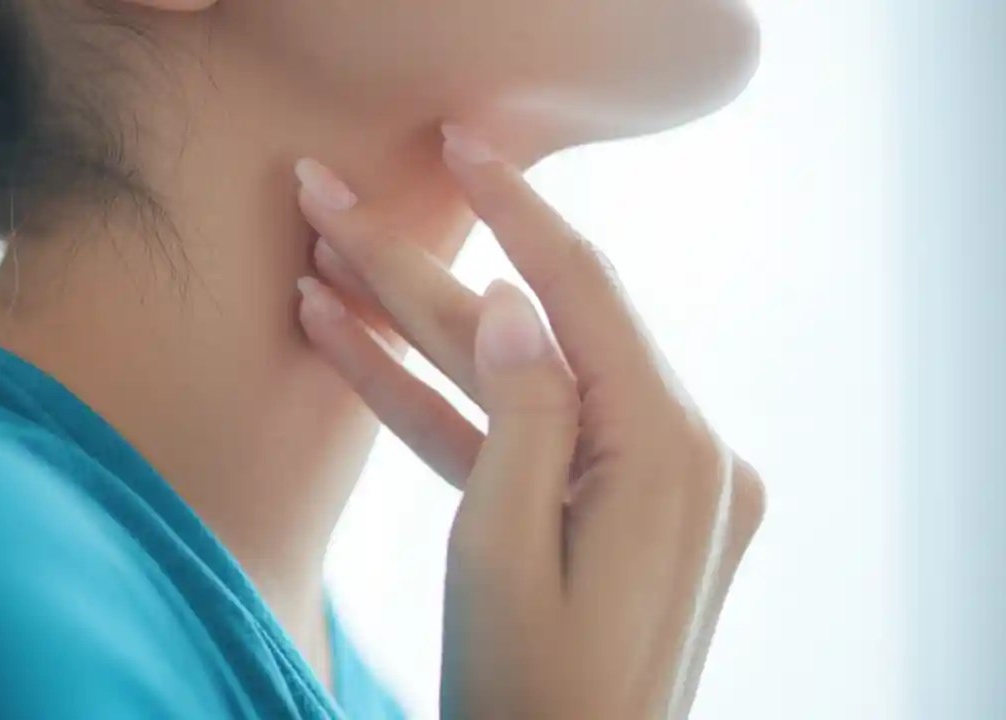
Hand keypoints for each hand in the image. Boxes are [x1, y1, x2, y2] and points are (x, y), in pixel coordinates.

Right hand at [293, 125, 765, 718]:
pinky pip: (525, 442)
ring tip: (323, 278)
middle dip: (426, 275)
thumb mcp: (502, 556)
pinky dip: (449, 406)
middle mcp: (682, 459)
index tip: (457, 143)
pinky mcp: (617, 513)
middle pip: (537, 332)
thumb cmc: (533, 706)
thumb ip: (520, 415)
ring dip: (419, 337)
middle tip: (336, 211)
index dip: (512, 210)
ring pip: (520, 383)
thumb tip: (519, 302)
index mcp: (671, 458)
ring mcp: (652, 487)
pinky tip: (358, 356)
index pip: (582, 292)